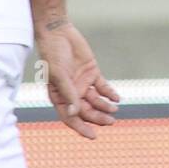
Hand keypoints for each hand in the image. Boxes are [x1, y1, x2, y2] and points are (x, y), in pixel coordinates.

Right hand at [35, 19, 120, 138]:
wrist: (58, 32)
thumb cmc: (52, 54)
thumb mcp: (58, 74)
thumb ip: (68, 93)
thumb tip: (75, 113)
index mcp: (59, 96)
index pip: (70, 117)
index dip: (81, 127)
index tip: (93, 135)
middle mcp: (71, 93)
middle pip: (86, 111)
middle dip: (98, 118)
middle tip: (110, 121)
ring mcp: (82, 84)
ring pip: (96, 101)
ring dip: (105, 107)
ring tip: (114, 110)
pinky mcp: (92, 73)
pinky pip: (103, 88)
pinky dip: (110, 94)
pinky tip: (116, 98)